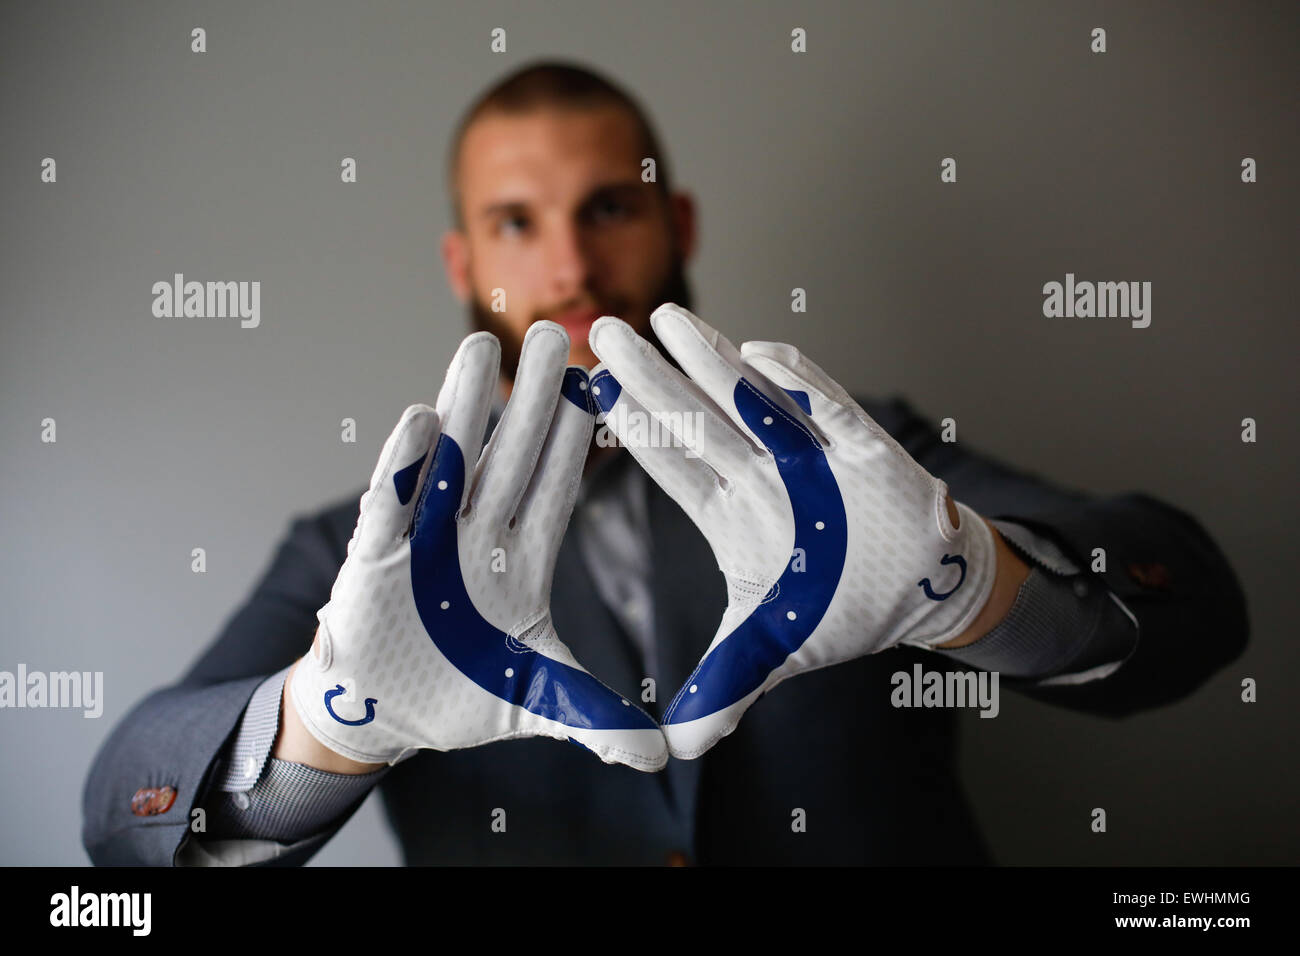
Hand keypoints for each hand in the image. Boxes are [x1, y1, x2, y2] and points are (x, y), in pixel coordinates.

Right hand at [289, 321, 667, 770]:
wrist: (382, 711)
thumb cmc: (462, 693)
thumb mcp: (535, 703)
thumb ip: (592, 718)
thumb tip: (657, 759)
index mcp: (520, 562)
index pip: (555, 491)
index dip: (577, 443)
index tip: (604, 389)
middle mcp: (474, 539)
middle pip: (508, 458)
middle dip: (530, 401)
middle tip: (555, 336)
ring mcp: (422, 542)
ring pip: (448, 465)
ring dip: (464, 410)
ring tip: (480, 348)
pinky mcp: (372, 560)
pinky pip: (388, 507)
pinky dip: (402, 469)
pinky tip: (419, 421)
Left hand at [588, 304, 997, 758]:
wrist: (925, 587)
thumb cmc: (842, 606)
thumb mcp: (775, 647)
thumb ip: (727, 685)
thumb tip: (683, 748)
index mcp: (732, 514)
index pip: (673, 467)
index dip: (633, 433)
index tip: (591, 394)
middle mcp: (764, 476)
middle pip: (698, 422)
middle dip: (651, 380)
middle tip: (600, 332)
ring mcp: (811, 457)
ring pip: (752, 403)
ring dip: (710, 363)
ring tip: (665, 320)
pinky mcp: (864, 449)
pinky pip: (829, 410)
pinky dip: (800, 387)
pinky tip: (759, 354)